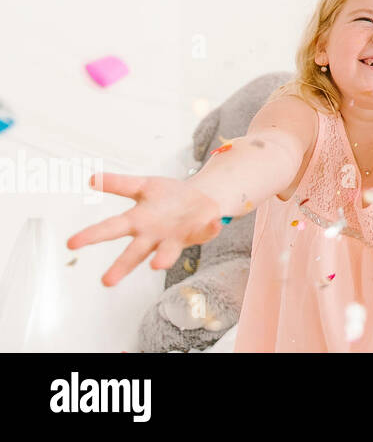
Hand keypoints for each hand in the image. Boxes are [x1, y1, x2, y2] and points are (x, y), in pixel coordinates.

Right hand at [67, 173, 223, 286]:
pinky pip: (205, 231)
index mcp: (137, 221)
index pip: (109, 228)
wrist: (200, 198)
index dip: (90, 236)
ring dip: (163, 258)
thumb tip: (92, 179)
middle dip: (121, 266)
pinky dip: (210, 228)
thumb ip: (119, 184)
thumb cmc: (167, 196)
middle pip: (134, 252)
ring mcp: (177, 237)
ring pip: (168, 252)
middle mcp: (153, 236)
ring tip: (158, 264)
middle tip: (106, 282)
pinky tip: (215, 223)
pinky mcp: (201, 233)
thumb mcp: (143, 186)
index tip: (70, 244)